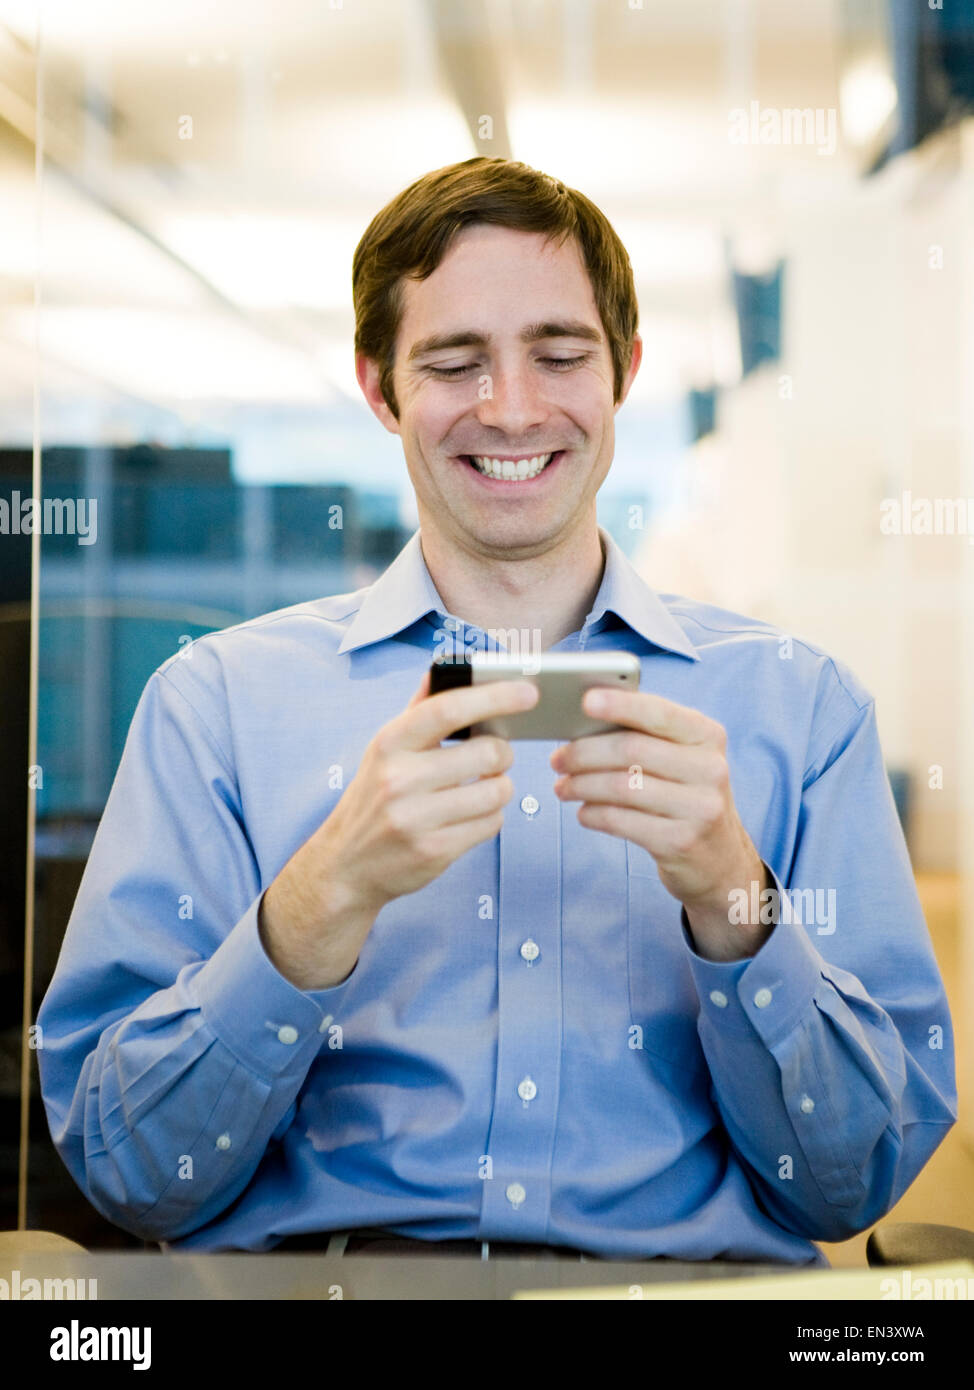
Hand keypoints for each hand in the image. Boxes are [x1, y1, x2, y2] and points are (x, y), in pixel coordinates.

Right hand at [259, 670, 538, 987]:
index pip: (447, 709)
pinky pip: (492, 824)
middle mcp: (399, 779)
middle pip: (486, 753)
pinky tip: (470, 816)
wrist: (345, 864)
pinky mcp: (435, 851)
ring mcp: (416, 818)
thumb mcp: (385, 749)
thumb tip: (450, 667)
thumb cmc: (375, 797)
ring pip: (496, 791)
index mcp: (389, 743)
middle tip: (496, 756)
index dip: (493, 696)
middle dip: (503, 753)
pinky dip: (491, 817)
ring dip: (499, 788)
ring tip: (481, 788)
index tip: (528, 691)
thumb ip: (419, 710)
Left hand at [550, 685, 771, 960]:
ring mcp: (699, 807)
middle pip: (631, 750)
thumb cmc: (685, 796)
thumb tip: (582, 722)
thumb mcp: (682, 759)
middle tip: (557, 759)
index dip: (620, 705)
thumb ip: (644, 735)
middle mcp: (710, 768)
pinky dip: (593, 814)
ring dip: (582, 785)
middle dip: (584, 753)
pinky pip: (621, 821)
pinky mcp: (681, 841)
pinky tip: (583, 812)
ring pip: (621, 786)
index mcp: (708, 735)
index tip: (584, 700)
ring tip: (562, 787)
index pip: (659, 712)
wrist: (719, 859)